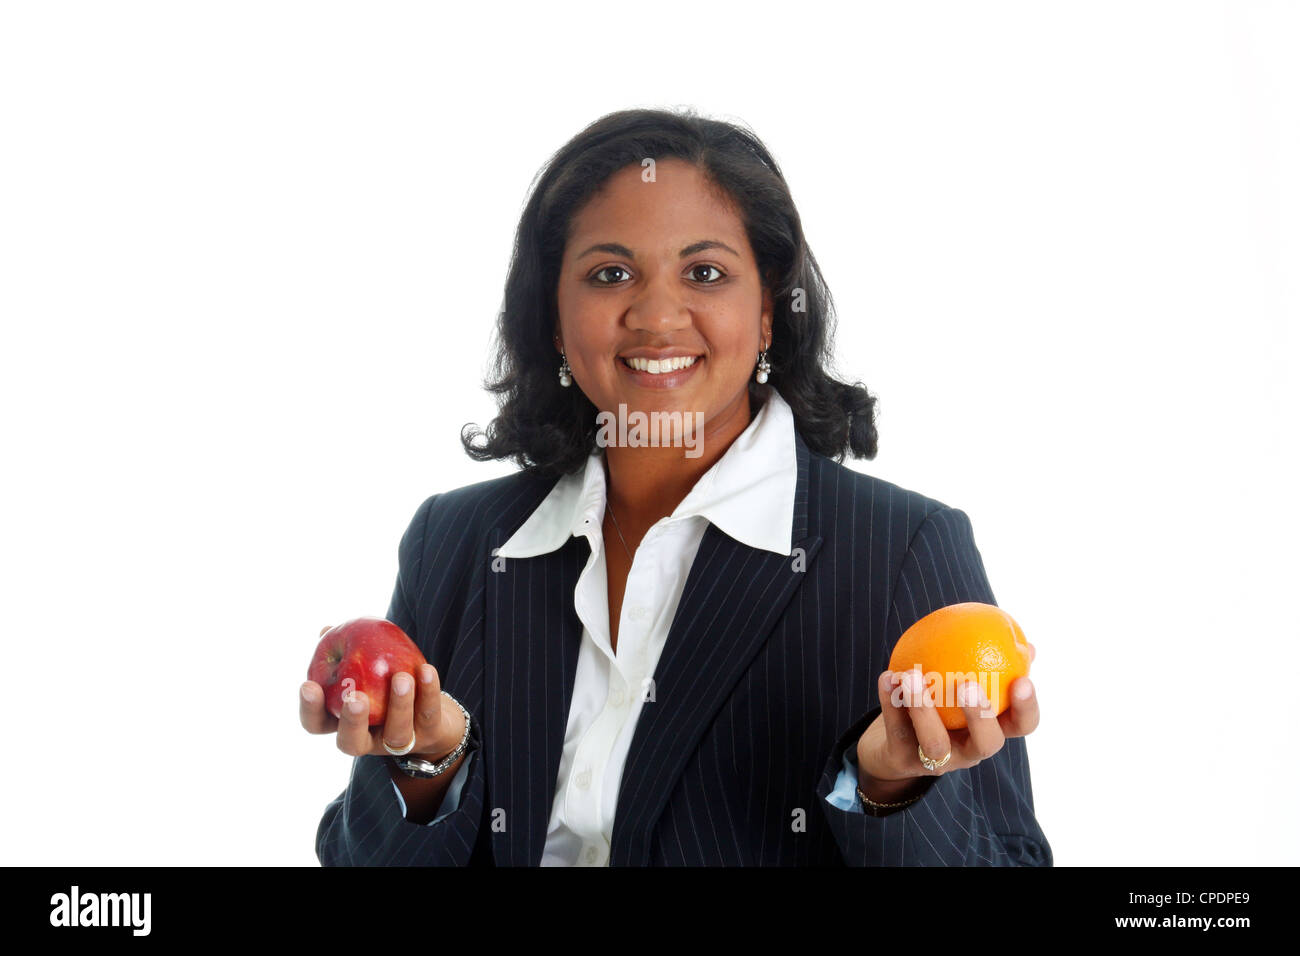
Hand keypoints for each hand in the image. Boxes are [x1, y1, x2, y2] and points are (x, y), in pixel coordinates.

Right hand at [299, 625, 465, 758]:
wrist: (432, 714)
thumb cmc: (385, 685)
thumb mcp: (363, 667)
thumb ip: (343, 650)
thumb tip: (327, 629)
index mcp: (344, 722)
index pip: (317, 724)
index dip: (310, 708)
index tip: (307, 685)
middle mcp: (368, 738)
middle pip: (351, 742)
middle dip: (352, 721)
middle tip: (355, 698)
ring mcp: (399, 741)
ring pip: (396, 732)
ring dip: (398, 705)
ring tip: (400, 678)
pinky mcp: (430, 735)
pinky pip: (428, 714)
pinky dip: (428, 692)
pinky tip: (425, 670)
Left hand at [855, 642, 1038, 801]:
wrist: (894, 748)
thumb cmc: (942, 711)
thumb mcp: (966, 694)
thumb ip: (994, 670)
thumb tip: (1026, 645)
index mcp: (990, 732)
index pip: (1021, 727)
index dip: (1026, 708)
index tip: (1022, 680)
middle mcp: (968, 752)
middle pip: (986, 743)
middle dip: (980, 715)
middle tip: (968, 684)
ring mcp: (936, 761)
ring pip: (934, 742)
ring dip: (923, 707)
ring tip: (914, 676)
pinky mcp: (903, 760)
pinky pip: (896, 729)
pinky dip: (890, 702)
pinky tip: (888, 676)